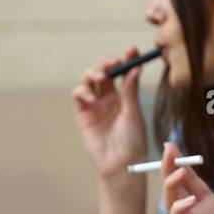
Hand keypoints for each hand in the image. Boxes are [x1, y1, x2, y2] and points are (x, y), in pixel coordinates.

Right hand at [72, 46, 149, 179]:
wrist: (120, 164)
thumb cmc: (133, 141)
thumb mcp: (134, 113)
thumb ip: (130, 91)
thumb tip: (135, 68)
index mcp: (126, 97)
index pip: (124, 73)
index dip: (127, 60)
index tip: (132, 50)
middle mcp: (110, 98)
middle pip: (105, 73)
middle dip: (107, 63)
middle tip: (113, 61)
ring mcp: (96, 105)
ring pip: (89, 80)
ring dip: (93, 74)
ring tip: (101, 77)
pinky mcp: (83, 114)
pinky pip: (78, 95)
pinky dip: (83, 91)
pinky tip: (91, 97)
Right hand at [162, 140, 213, 213]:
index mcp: (213, 205)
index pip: (191, 181)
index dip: (181, 164)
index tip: (172, 146)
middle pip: (176, 187)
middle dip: (169, 168)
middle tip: (168, 149)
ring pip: (171, 203)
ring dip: (171, 186)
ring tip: (180, 173)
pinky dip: (178, 210)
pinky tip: (189, 200)